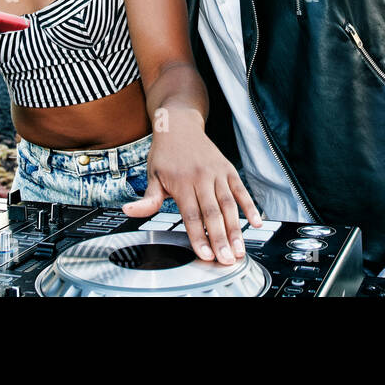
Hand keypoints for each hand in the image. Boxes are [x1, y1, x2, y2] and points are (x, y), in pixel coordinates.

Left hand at [122, 115, 261, 263]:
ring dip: (236, 228)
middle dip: (220, 239)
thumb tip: (128, 212)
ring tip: (240, 249)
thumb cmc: (165, 154)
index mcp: (181, 183)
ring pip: (228, 204)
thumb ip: (147, 200)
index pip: (190, 215)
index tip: (206, 255)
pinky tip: (256, 222)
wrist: (179, 125)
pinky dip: (250, 206)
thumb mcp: (152, 176)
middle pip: (212, 213)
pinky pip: (241, 190)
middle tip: (227, 260)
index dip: (198, 237)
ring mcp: (217, 173)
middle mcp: (201, 178)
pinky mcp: (228, 169)